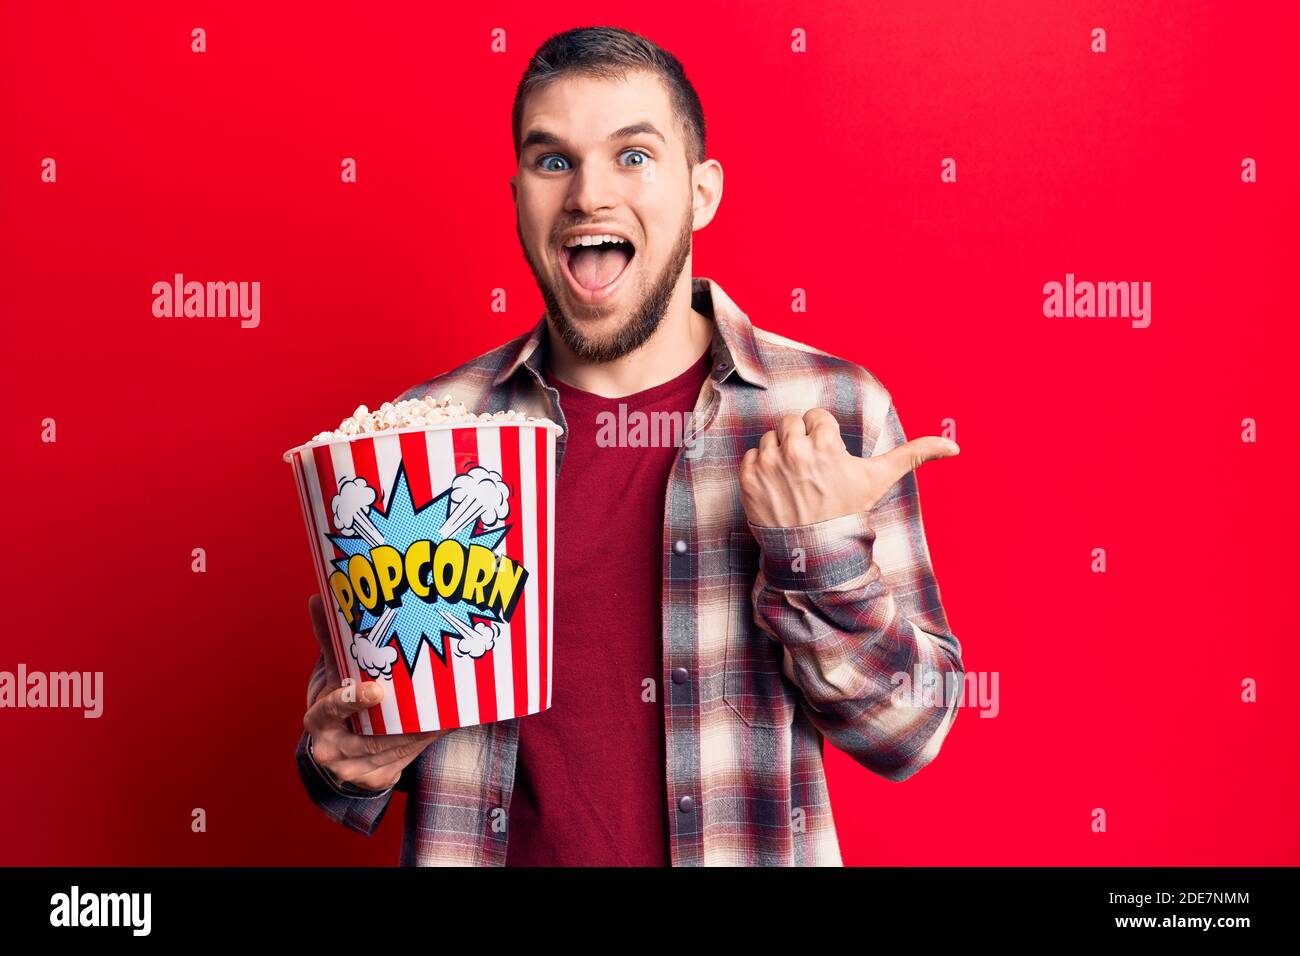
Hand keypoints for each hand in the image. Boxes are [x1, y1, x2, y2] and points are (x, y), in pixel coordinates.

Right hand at [302, 594, 442, 791]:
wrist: (339, 746)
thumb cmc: (339, 701)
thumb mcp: (334, 672)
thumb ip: (331, 638)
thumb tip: (318, 597)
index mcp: (319, 719)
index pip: (329, 710)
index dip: (350, 700)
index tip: (375, 690)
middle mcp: (331, 749)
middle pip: (368, 738)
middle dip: (399, 725)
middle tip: (429, 707)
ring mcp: (353, 770)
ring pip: (391, 752)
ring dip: (419, 733)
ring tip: (447, 712)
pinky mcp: (376, 779)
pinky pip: (404, 762)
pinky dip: (423, 745)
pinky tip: (444, 726)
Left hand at [739, 408, 958, 527]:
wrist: (816, 552)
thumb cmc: (848, 512)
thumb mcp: (879, 480)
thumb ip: (914, 454)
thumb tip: (954, 446)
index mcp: (824, 442)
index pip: (816, 417)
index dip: (824, 437)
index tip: (829, 461)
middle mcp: (794, 450)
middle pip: (791, 424)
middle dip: (801, 442)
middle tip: (812, 473)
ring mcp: (768, 465)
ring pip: (770, 439)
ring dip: (780, 455)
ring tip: (796, 482)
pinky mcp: (748, 481)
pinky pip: (750, 457)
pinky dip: (761, 471)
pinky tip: (778, 490)